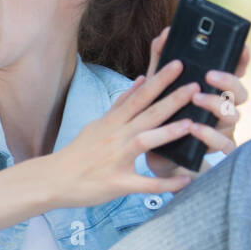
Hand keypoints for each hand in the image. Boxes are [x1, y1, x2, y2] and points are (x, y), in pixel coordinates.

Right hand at [46, 57, 199, 209]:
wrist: (54, 179)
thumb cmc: (79, 153)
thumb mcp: (97, 124)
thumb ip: (121, 105)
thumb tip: (140, 81)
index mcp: (113, 122)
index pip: (139, 96)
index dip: (159, 80)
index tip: (178, 65)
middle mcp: (116, 137)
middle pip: (147, 114)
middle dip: (172, 99)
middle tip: (195, 85)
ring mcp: (117, 160)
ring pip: (144, 142)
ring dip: (167, 133)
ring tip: (191, 124)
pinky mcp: (118, 183)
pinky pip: (145, 184)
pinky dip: (165, 183)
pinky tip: (185, 180)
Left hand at [142, 25, 249, 176]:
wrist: (156, 152)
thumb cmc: (163, 113)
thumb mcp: (159, 86)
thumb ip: (162, 61)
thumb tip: (163, 34)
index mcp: (215, 89)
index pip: (236, 70)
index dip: (242, 58)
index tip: (242, 46)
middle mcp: (225, 107)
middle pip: (240, 91)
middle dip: (228, 81)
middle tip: (209, 75)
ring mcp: (223, 128)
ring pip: (233, 116)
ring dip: (216, 105)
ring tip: (196, 98)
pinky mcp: (216, 149)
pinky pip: (223, 143)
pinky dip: (209, 135)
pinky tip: (194, 127)